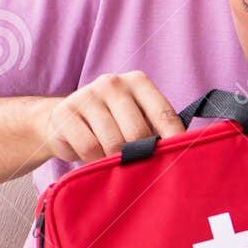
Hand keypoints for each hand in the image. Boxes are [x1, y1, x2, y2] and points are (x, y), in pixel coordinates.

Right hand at [41, 72, 184, 162]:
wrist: (66, 119)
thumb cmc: (114, 123)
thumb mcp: (138, 119)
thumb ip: (158, 131)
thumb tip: (181, 154)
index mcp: (138, 82)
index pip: (164, 114)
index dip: (174, 141)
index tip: (180, 163)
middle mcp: (113, 83)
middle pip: (137, 133)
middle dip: (139, 155)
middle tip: (137, 166)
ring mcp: (87, 95)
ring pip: (113, 143)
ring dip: (115, 160)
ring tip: (112, 160)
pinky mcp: (65, 112)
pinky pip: (89, 147)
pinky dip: (94, 160)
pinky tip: (93, 157)